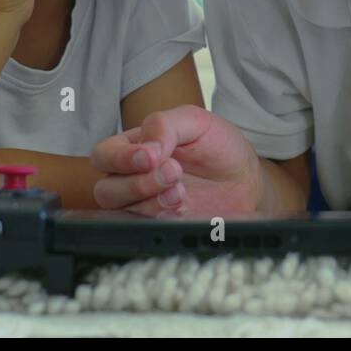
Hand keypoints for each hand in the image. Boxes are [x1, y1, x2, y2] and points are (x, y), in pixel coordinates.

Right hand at [90, 105, 262, 217]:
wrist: (246, 180)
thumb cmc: (217, 146)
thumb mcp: (195, 121)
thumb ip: (164, 125)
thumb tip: (145, 147)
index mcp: (134, 147)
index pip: (105, 155)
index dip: (121, 158)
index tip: (150, 157)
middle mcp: (132, 177)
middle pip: (106, 189)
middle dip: (137, 182)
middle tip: (173, 172)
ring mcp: (143, 205)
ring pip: (120, 211)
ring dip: (148, 200)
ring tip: (180, 191)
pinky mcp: (159, 225)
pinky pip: (143, 228)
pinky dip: (161, 217)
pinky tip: (183, 207)